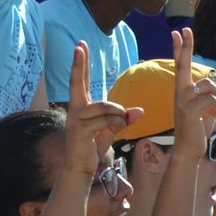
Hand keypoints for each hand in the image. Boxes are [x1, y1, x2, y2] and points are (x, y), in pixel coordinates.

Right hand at [62, 42, 136, 175]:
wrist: (80, 168)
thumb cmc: (92, 147)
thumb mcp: (110, 130)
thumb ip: (122, 119)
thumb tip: (141, 111)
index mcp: (81, 106)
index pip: (81, 80)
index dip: (82, 64)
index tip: (81, 47)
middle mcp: (75, 110)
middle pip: (76, 82)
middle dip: (79, 64)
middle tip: (80, 46)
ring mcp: (75, 120)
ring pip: (101, 106)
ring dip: (117, 111)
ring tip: (125, 118)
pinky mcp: (80, 131)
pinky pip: (103, 120)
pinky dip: (116, 122)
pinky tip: (122, 125)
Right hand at [166, 28, 215, 161]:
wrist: (189, 149)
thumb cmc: (199, 130)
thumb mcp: (213, 112)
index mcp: (184, 90)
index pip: (181, 65)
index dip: (181, 49)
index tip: (178, 33)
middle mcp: (180, 92)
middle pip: (183, 65)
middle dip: (185, 46)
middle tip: (184, 29)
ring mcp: (183, 100)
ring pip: (209, 86)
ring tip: (212, 110)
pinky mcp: (188, 109)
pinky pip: (212, 99)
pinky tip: (210, 116)